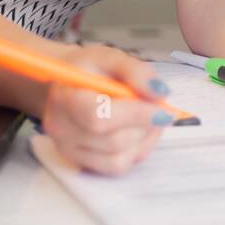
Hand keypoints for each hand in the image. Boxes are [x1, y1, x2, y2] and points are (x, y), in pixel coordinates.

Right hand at [40, 43, 170, 174]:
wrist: (68, 84)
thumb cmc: (89, 69)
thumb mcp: (111, 57)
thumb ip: (136, 72)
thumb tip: (159, 93)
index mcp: (66, 98)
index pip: (99, 118)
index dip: (135, 116)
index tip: (162, 110)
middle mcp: (62, 129)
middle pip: (113, 142)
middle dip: (145, 126)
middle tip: (159, 109)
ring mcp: (70, 150)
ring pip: (118, 160)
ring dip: (144, 140)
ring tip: (148, 118)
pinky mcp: (82, 162)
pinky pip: (116, 167)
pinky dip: (135, 151)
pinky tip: (138, 131)